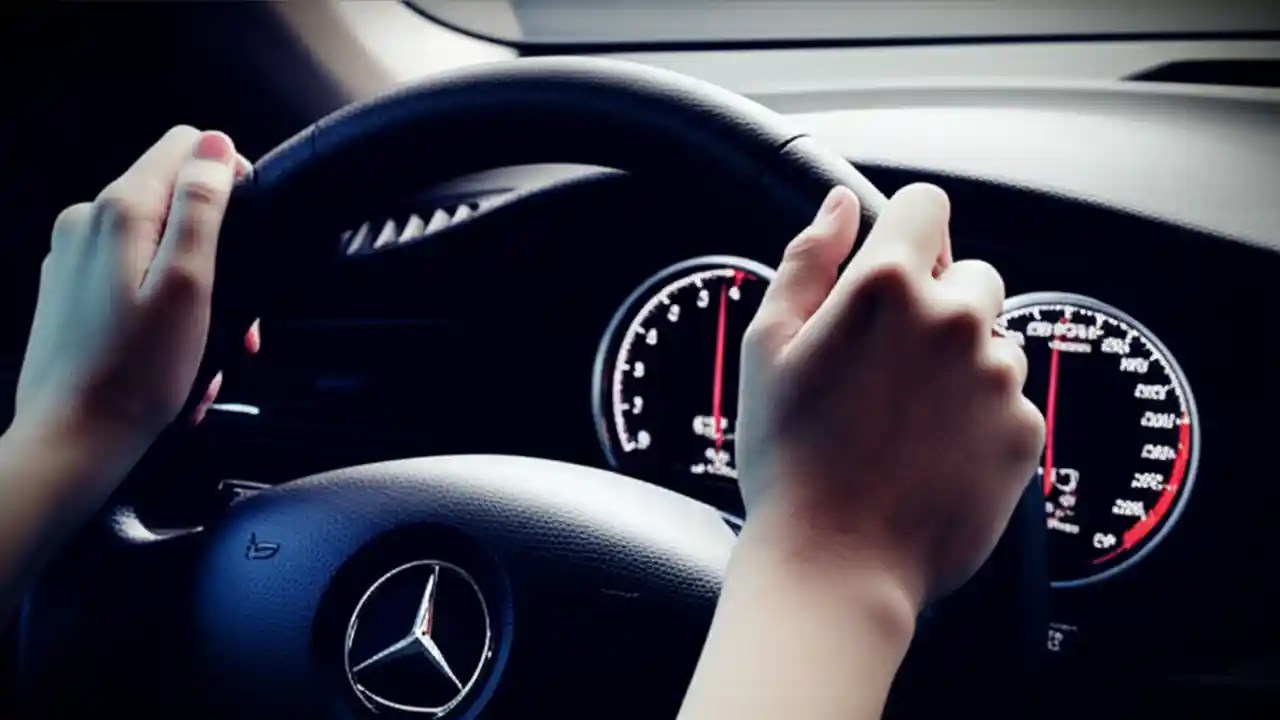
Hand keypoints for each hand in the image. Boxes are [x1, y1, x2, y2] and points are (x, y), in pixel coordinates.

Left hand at [12, 126, 247, 469]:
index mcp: (118, 211)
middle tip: (236, 310)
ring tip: (208, 343)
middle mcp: (87, 222)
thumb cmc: (135, 374)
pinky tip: (176, 351)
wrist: (74, 439)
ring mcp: (72, 256)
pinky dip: (164, 304)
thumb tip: (214, 145)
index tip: (246, 229)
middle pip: (172, 199)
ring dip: (195, 285)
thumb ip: (202, 207)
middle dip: (216, 246)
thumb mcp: (190, 283)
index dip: (227, 175)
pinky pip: (132, 276)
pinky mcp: (70, 289)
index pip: (184, 145)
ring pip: (156, 242)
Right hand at [738, 184, 1044, 605]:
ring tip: (906, 418)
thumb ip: (806, 261)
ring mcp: (997, 376)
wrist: (836, 563)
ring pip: (994, 339)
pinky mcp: (1025, 429)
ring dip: (961, 362)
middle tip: (887, 364)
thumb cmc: (787, 459)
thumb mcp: (766, 347)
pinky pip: (1010, 398)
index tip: (892, 266)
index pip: (926, 205)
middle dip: (936, 303)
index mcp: (886, 288)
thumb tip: (839, 205)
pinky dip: (980, 415)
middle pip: (970, 274)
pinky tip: (932, 451)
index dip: (906, 231)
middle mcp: (954, 320)